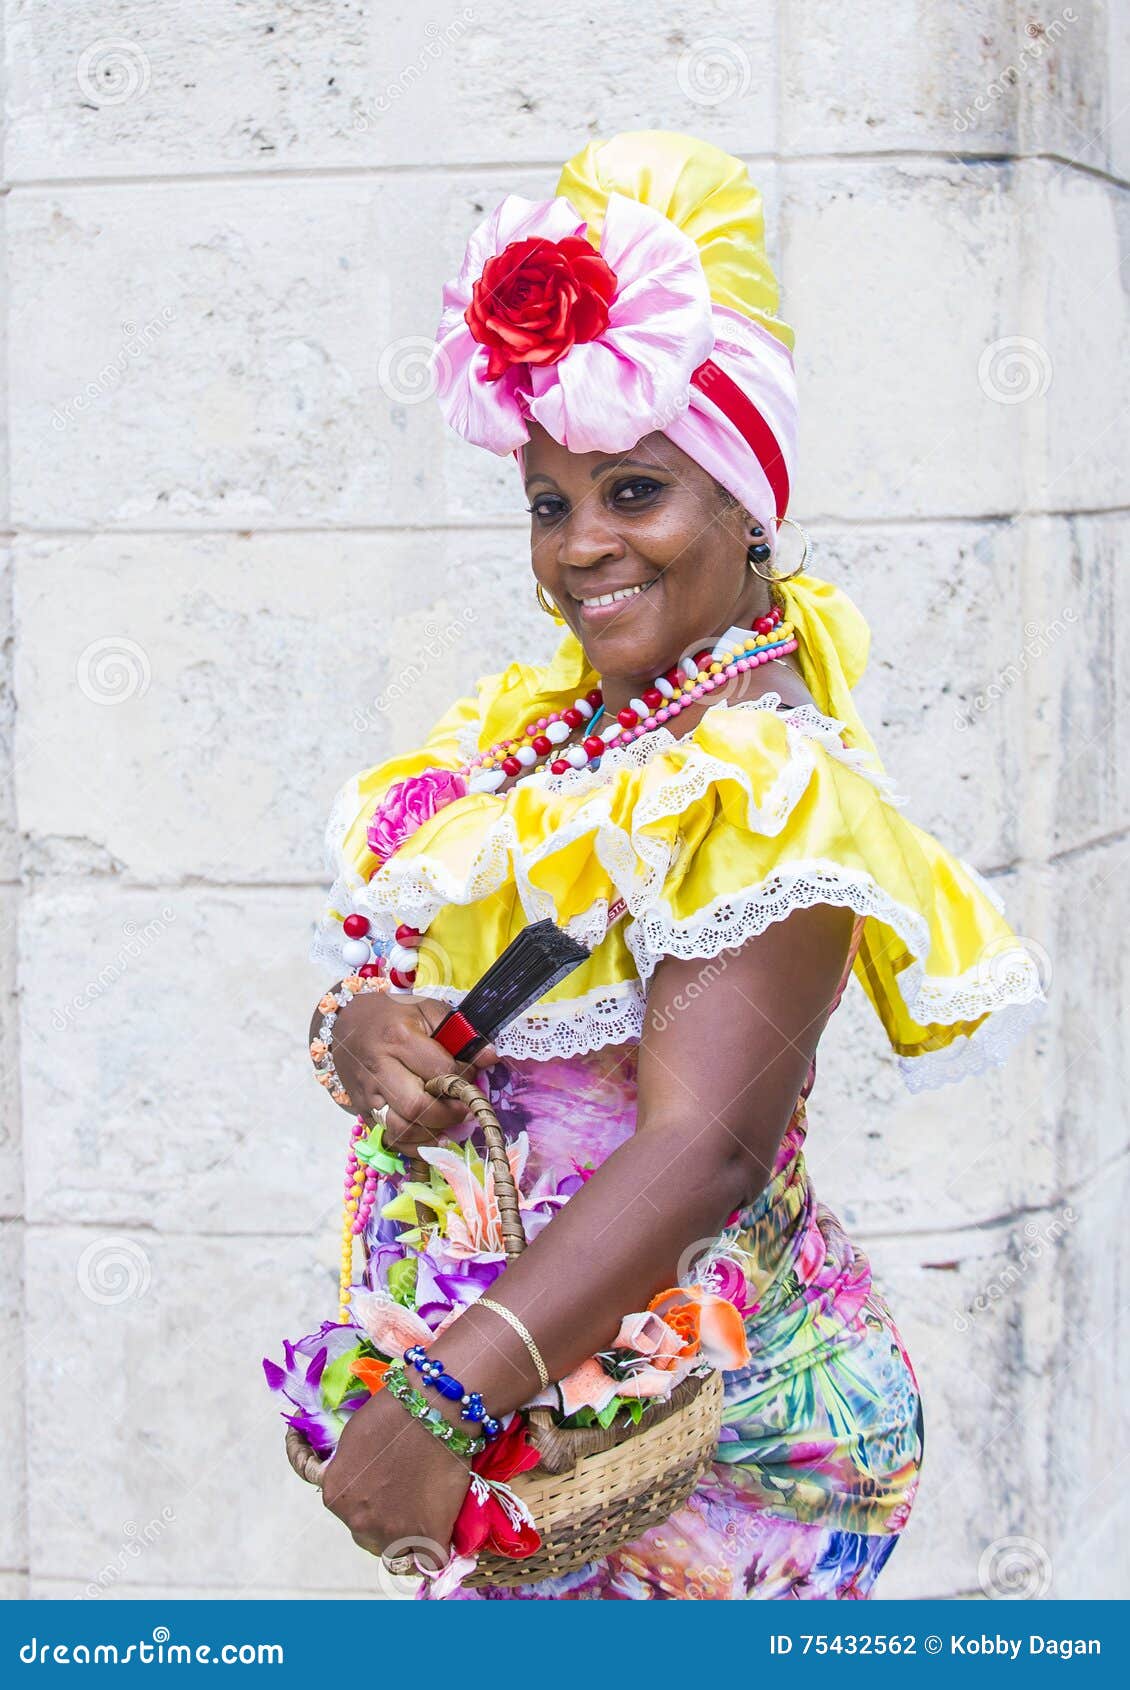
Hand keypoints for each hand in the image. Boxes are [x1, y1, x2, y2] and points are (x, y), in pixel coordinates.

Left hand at [322, 1387, 471, 1567]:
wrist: (435, 1408)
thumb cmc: (394, 1411)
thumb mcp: (352, 1437)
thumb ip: (347, 1470)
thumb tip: (355, 1481)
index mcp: (335, 1494)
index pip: (343, 1510)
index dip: (359, 1501)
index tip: (373, 1492)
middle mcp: (357, 1520)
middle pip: (367, 1535)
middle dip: (382, 1520)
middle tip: (404, 1497)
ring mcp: (393, 1534)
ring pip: (396, 1553)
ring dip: (406, 1538)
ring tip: (424, 1515)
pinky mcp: (428, 1539)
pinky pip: (430, 1561)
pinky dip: (435, 1551)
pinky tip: (441, 1535)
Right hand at [328, 990, 496, 1153]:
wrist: (346, 1023)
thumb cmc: (392, 1015)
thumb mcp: (425, 1009)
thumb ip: (460, 1031)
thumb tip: (490, 1057)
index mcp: (399, 1038)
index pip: (441, 1071)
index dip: (464, 1079)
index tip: (472, 1077)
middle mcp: (380, 1068)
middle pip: (417, 1107)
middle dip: (448, 1114)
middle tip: (463, 1108)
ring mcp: (368, 1093)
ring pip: (401, 1129)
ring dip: (431, 1133)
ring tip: (447, 1122)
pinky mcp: (362, 1110)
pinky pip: (389, 1138)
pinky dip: (413, 1145)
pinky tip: (430, 1135)